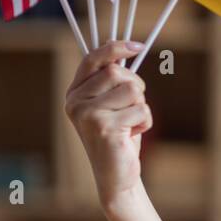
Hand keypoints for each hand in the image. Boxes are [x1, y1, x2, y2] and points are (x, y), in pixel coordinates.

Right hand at [64, 40, 151, 207]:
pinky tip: (132, 136)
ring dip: (141, 107)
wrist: (116, 176)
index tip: (138, 46)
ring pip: (133, 89)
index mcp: (74, 92)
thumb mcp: (113, 104)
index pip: (93, 58)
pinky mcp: (103, 127)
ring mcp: (87, 114)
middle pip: (118, 72)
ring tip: (130, 125)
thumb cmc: (119, 136)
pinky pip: (141, 109)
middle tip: (131, 109)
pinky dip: (145, 122)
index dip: (115, 48)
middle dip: (136, 87)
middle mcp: (75, 101)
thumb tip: (117, 44)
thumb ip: (112, 79)